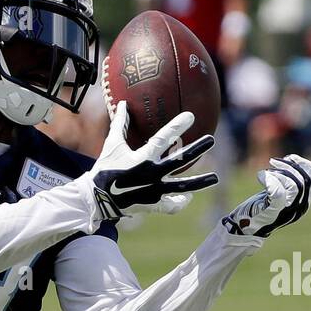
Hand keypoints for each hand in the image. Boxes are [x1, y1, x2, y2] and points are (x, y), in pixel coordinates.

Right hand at [87, 101, 216, 224]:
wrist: (96, 198)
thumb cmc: (104, 169)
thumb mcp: (112, 145)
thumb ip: (120, 124)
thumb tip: (125, 104)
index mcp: (142, 158)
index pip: (164, 138)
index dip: (178, 126)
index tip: (191, 116)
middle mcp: (152, 174)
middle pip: (180, 160)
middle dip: (198, 149)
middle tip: (211, 140)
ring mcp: (154, 190)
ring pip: (182, 186)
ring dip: (200, 182)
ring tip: (215, 178)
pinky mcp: (152, 204)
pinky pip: (171, 205)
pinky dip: (180, 202)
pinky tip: (187, 198)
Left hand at [224, 155, 310, 236]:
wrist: (243, 228)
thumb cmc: (258, 209)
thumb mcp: (277, 195)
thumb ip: (286, 183)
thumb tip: (291, 161)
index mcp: (303, 204)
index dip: (305, 165)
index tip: (290, 158)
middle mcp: (299, 209)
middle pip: (305, 181)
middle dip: (290, 166)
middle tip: (273, 162)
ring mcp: (287, 212)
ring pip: (295, 186)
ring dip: (281, 173)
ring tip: (267, 171)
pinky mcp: (273, 213)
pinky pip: (278, 192)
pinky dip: (270, 180)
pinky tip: (260, 176)